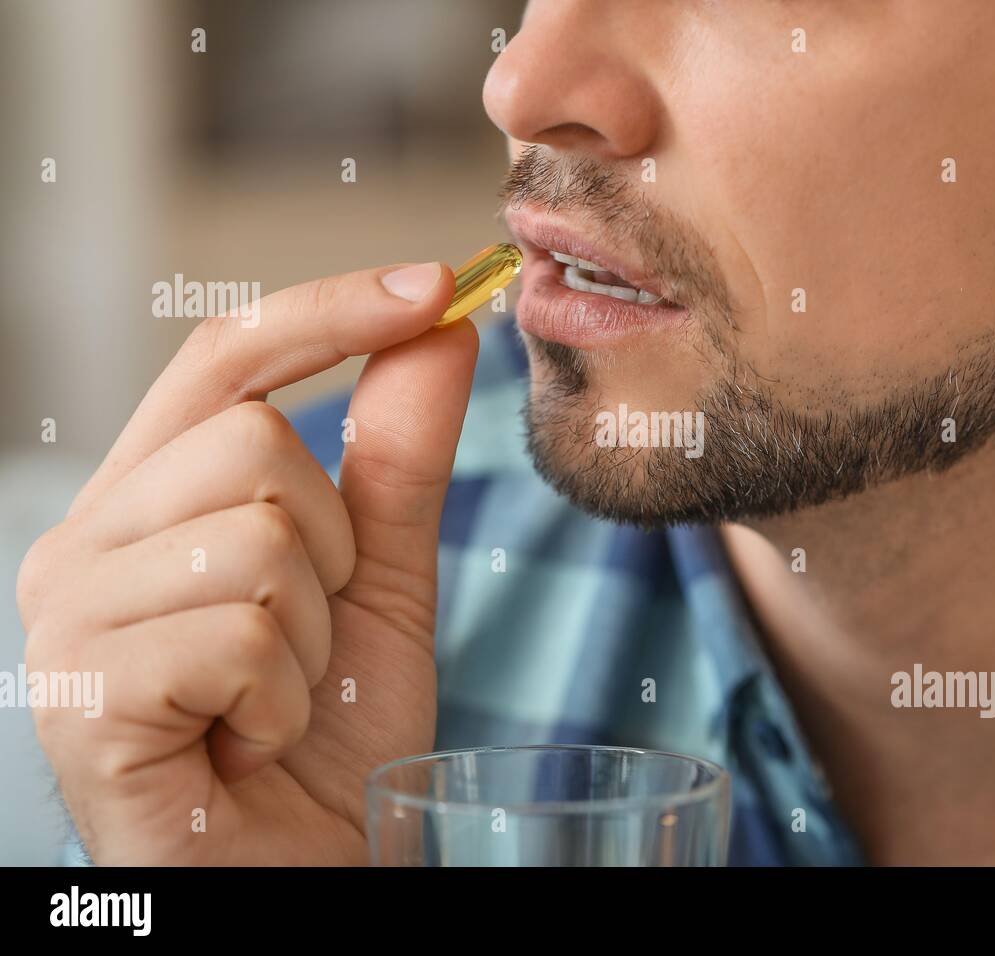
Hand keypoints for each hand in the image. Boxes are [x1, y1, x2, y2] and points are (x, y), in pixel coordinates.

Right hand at [16, 261, 477, 863]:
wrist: (302, 863)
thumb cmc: (330, 731)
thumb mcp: (379, 577)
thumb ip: (399, 455)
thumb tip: (440, 326)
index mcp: (148, 499)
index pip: (223, 358)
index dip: (326, 311)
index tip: (431, 283)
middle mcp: (85, 542)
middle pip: (253, 441)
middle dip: (334, 546)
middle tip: (313, 634)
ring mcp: (71, 617)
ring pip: (256, 536)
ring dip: (314, 632)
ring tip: (281, 694)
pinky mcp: (82, 695)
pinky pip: (240, 636)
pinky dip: (287, 697)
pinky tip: (252, 739)